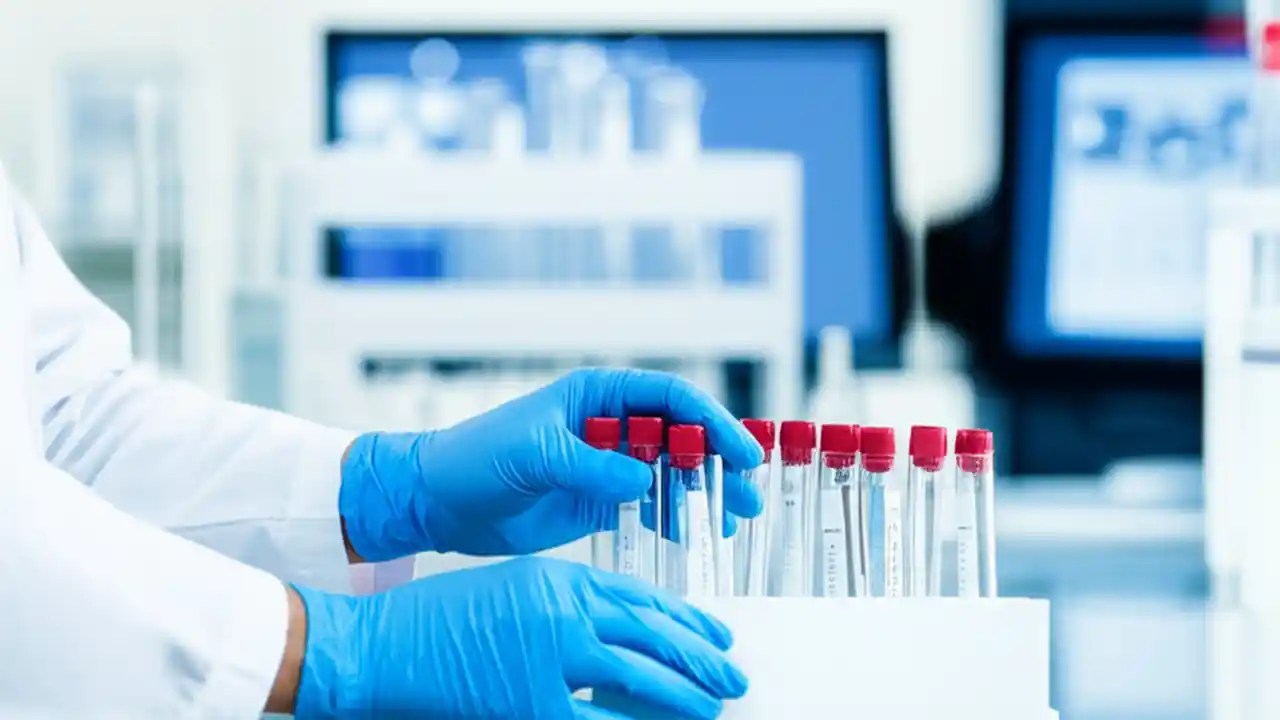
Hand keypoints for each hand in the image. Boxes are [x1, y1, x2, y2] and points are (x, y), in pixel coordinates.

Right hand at [290, 556, 747, 718]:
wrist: (383, 646)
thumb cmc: (438, 619)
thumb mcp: (513, 590)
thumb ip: (567, 605)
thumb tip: (619, 633)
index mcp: (561, 578)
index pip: (642, 597)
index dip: (685, 618)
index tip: (716, 631)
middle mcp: (566, 610)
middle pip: (653, 634)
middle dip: (701, 656)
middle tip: (733, 673)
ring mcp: (554, 655)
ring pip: (642, 675)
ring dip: (685, 693)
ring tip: (714, 704)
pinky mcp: (535, 702)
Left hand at [339, 368, 764, 559]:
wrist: (439, 502)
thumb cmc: (476, 459)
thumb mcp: (534, 455)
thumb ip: (591, 465)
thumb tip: (646, 478)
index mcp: (596, 395)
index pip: (669, 399)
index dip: (711, 421)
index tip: (739, 451)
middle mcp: (609, 425)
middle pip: (681, 436)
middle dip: (719, 462)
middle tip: (747, 495)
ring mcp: (607, 464)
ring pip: (672, 473)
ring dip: (704, 493)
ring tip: (731, 520)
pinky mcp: (600, 501)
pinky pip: (651, 505)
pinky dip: (675, 518)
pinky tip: (695, 536)